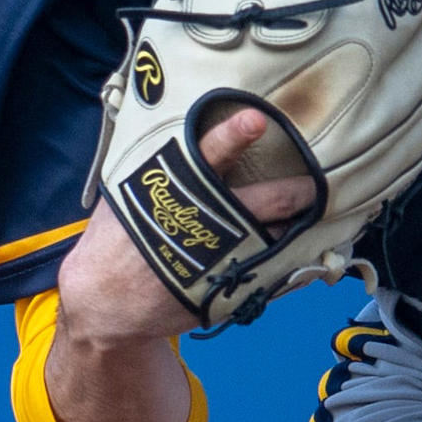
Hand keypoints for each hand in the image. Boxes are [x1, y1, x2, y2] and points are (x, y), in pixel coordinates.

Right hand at [56, 102, 315, 348]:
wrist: (105, 303)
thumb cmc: (115, 241)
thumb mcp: (123, 193)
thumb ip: (152, 163)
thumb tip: (162, 118)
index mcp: (175, 191)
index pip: (206, 154)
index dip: (233, 135)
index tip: (257, 119)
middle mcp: (202, 223)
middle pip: (264, 201)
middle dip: (297, 190)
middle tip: (317, 182)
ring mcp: (219, 260)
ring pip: (275, 236)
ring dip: (294, 225)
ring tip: (307, 215)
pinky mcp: (228, 289)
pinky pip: (271, 271)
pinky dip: (287, 260)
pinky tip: (296, 251)